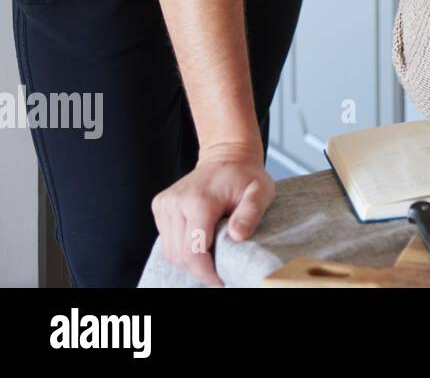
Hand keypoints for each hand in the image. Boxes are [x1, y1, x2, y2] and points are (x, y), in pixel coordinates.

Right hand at [151, 143, 273, 286]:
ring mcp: (165, 204)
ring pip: (170, 252)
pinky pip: (167, 241)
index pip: (193, 251)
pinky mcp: (160, 206)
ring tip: (212, 254)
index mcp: (199, 200)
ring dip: (190, 261)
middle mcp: (176, 202)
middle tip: (221, 270)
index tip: (222, 280)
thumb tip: (238, 236)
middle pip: (180, 255)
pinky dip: (182, 249)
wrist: (227, 156)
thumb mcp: (261, 192)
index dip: (206, 272)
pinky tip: (201, 242)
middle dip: (200, 269)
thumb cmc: (246, 176)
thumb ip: (251, 213)